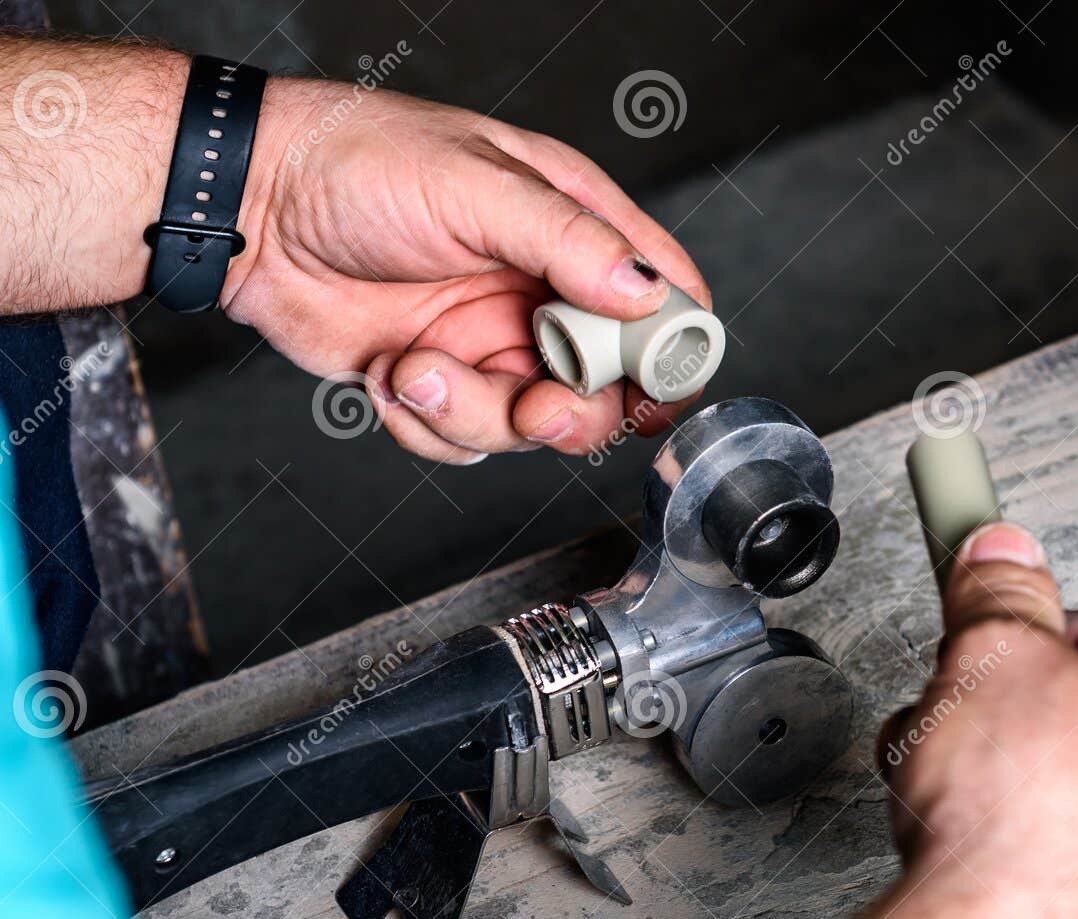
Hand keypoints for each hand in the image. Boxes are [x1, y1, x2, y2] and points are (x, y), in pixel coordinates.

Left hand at [224, 77, 710, 461]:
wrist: (249, 205)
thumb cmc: (353, 160)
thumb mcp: (474, 185)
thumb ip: (567, 240)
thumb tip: (645, 292)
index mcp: (573, 228)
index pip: (664, 299)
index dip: (671, 353)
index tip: (648, 389)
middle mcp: (542, 292)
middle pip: (608, 386)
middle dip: (571, 409)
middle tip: (536, 403)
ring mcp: (492, 341)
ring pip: (533, 424)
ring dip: (475, 414)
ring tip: (416, 366)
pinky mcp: (441, 381)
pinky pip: (465, 442)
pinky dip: (426, 424)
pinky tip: (390, 373)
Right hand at [679, 521, 1077, 918]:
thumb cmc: (1018, 825)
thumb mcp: (989, 655)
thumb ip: (999, 594)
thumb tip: (1002, 554)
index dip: (1026, 643)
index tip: (986, 649)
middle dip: (1009, 730)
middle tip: (955, 740)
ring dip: (1017, 807)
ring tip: (953, 816)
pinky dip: (1034, 887)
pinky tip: (985, 884)